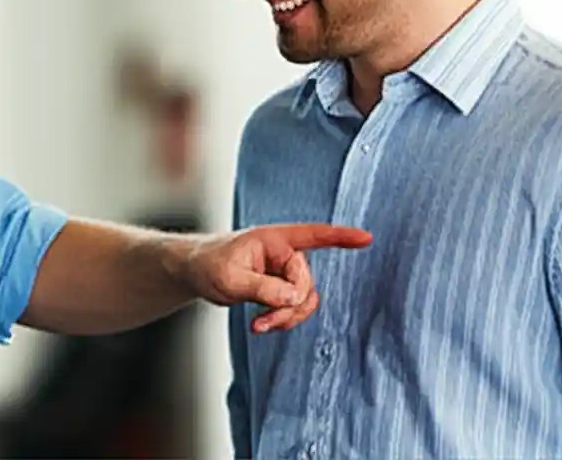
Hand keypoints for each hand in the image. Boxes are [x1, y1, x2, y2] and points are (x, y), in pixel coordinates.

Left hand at [181, 223, 370, 332]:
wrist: (195, 272)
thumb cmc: (208, 264)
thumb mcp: (230, 278)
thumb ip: (263, 288)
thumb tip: (294, 298)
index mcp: (274, 239)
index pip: (314, 235)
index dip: (341, 237)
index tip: (366, 238)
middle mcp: (284, 253)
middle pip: (306, 284)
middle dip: (289, 307)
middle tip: (263, 323)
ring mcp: (283, 272)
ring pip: (303, 300)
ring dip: (286, 317)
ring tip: (259, 326)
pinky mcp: (280, 288)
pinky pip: (294, 307)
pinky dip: (282, 320)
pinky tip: (261, 326)